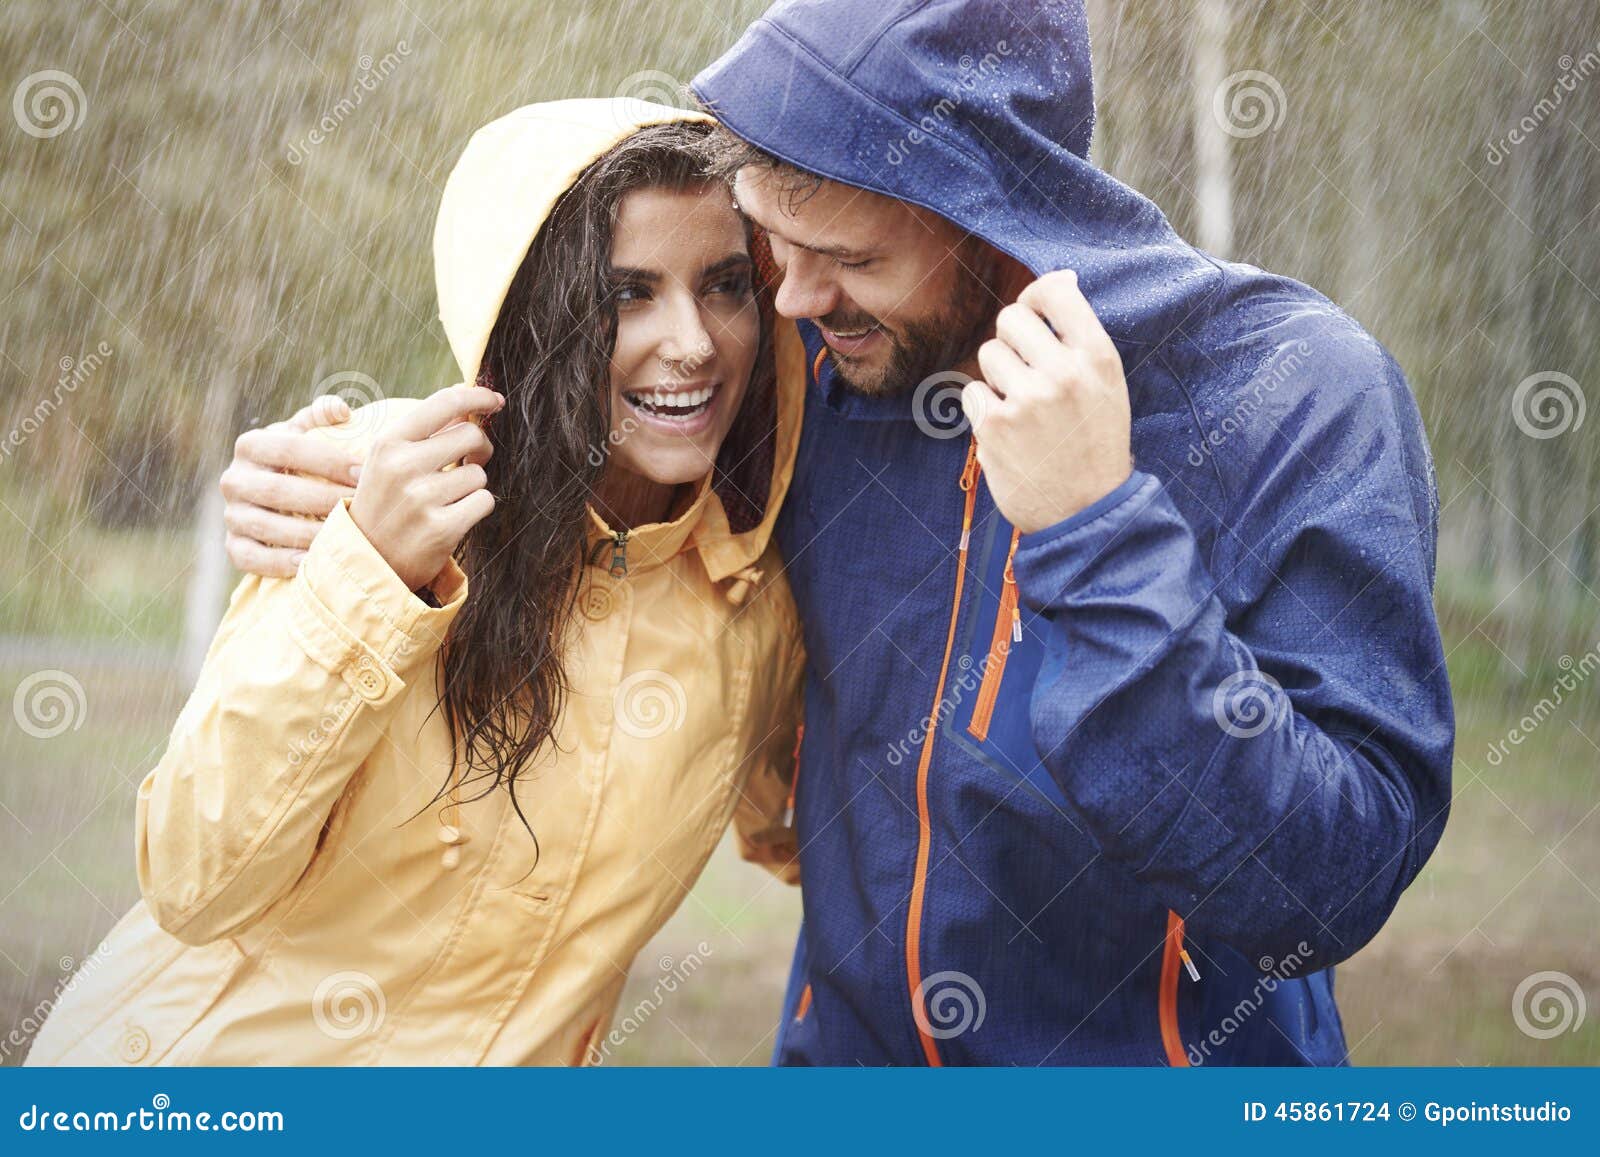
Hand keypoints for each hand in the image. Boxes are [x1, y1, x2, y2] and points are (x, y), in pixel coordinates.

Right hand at [222, 395, 362, 577]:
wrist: (282, 500)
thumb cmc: (306, 460)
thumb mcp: (310, 433)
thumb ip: (324, 416)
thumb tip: (341, 411)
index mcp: (251, 445)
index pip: (288, 448)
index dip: (328, 460)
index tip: (364, 472)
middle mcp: (234, 479)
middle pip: (278, 490)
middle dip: (323, 499)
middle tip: (361, 507)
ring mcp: (231, 515)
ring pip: (266, 526)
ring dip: (307, 533)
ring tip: (344, 537)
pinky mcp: (232, 546)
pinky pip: (250, 558)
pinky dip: (278, 563)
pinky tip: (310, 563)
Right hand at [348, 385, 502, 591]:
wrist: (369, 560)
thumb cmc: (386, 502)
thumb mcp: (388, 460)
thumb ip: (424, 428)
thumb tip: (464, 389)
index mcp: (388, 443)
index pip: (445, 403)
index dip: (478, 397)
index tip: (496, 401)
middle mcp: (402, 467)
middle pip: (470, 435)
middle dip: (480, 447)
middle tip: (471, 460)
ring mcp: (421, 499)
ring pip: (479, 473)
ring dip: (472, 485)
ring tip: (447, 498)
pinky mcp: (441, 529)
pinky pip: (484, 501)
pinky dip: (477, 507)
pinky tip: (454, 516)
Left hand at [962, 269, 1132, 533]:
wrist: (1086, 512)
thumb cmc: (1095, 443)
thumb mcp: (1107, 385)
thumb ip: (1080, 337)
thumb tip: (1058, 278)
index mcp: (1097, 357)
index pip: (1053, 292)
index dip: (1034, 297)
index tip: (1032, 315)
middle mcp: (1063, 372)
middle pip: (1009, 319)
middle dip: (1010, 340)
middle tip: (1024, 370)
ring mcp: (1027, 399)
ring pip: (988, 355)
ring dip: (997, 377)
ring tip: (1022, 407)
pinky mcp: (996, 426)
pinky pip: (972, 392)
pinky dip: (984, 409)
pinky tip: (1008, 431)